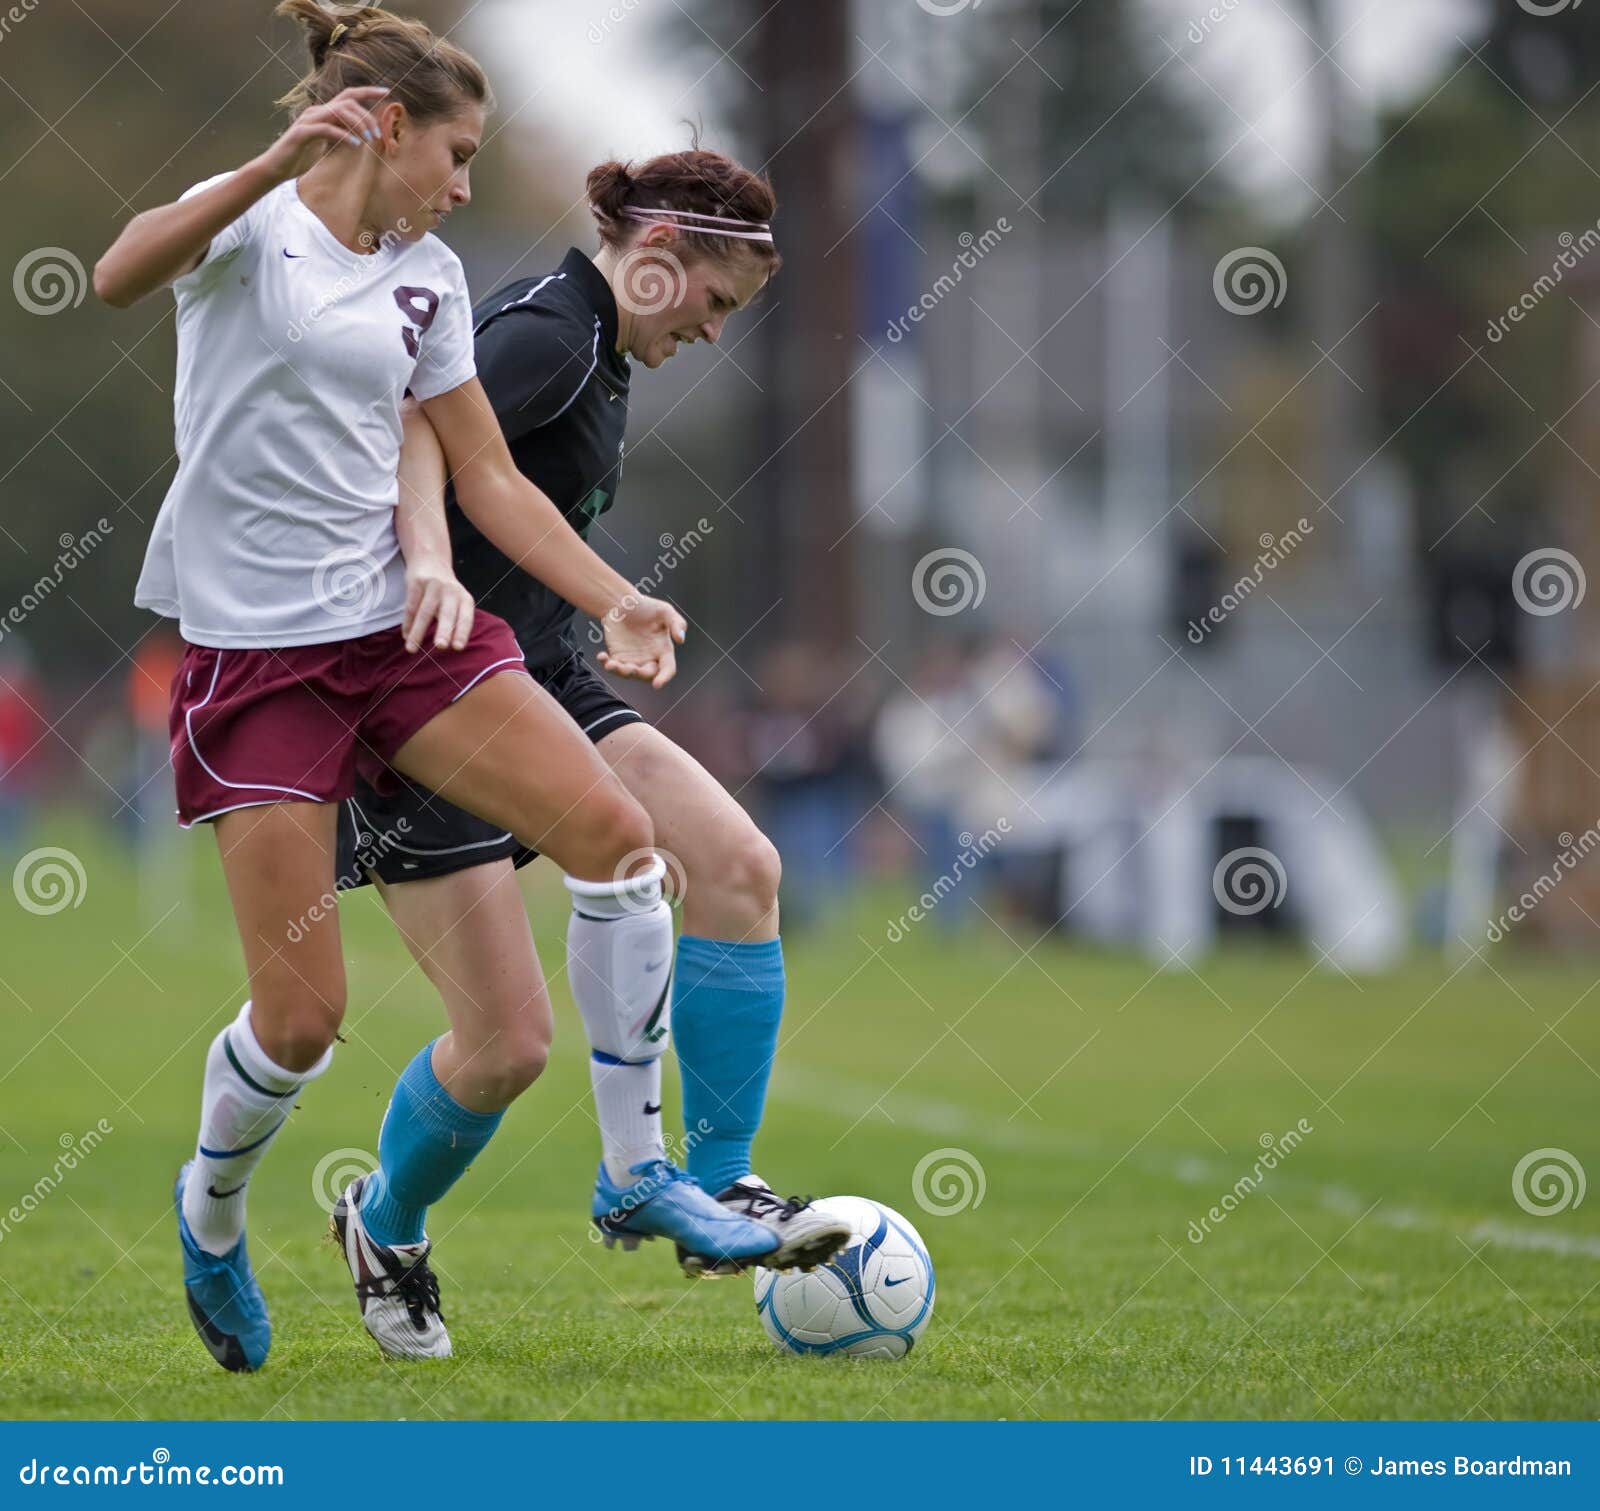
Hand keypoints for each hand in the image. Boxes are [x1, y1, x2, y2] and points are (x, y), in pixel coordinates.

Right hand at [253, 85, 389, 183]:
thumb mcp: (326, 144)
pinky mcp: (302, 133)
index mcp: (324, 112)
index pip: (348, 95)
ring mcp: (308, 120)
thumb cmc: (301, 156)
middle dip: (366, 115)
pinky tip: (355, 145)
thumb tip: (359, 137)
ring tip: (369, 140)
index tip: (387, 91)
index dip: (367, 91)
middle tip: (378, 134)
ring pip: (338, 111)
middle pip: (347, 102)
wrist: (277, 167)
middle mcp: (316, 111)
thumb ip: (339, 135)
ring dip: (358, 124)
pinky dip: (343, 135)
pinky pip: (326, 128)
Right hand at [403, 565, 474, 652]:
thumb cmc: (445, 590)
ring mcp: (434, 585)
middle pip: (447, 614)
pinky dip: (407, 622)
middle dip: (444, 631)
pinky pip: (410, 606)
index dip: (462, 632)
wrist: (431, 559)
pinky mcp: (416, 582)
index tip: (457, 648)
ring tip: (411, 649)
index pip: (465, 618)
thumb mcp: (456, 602)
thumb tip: (446, 647)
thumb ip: (453, 621)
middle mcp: (452, 591)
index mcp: (465, 599)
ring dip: (417, 632)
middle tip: (441, 646)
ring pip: (425, 612)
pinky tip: (405, 635)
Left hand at [597, 593, 686, 688]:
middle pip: (647, 675)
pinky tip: (602, 656)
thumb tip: (681, 640)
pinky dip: (606, 664)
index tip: (657, 684)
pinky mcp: (617, 657)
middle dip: (639, 674)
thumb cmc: (647, 606)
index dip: (664, 678)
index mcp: (663, 650)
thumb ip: (676, 623)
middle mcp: (650, 659)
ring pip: (628, 673)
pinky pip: (612, 666)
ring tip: (611, 664)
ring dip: (620, 672)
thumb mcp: (665, 610)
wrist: (623, 603)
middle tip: (631, 668)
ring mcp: (633, 660)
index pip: (668, 668)